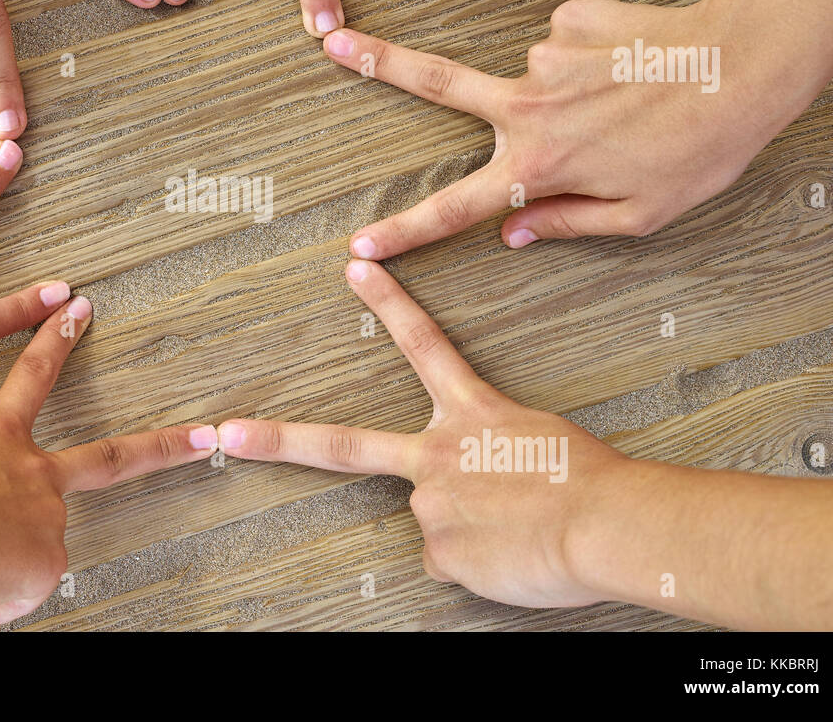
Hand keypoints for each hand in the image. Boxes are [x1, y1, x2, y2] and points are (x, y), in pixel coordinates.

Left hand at [217, 259, 626, 607]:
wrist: (606, 522)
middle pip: (343, 445)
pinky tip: (510, 555)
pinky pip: (452, 562)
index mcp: (471, 413)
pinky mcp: (440, 552)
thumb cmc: (589, 478)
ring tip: (519, 530)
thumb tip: (467, 488)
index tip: (356, 268)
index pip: (424, 344)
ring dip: (472, 532)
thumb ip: (488, 453)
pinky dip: (480, 565)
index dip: (388, 303)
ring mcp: (430, 504)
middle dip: (276, 440)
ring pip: (436, 523)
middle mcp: (436, 454)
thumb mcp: (537, 440)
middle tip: (226, 434)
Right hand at [328, 0, 832, 258]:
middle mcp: (528, 106)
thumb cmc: (698, 149)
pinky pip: (566, 43)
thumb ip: (565, 224)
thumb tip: (513, 235)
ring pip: (534, 78)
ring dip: (566, 89)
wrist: (743, 65)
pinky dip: (589, 57)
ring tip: (626, 97)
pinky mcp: (572, 19)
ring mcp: (546, 56)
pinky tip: (629, 66)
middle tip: (333, 42)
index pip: (455, 208)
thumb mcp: (639, 215)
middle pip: (434, 85)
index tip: (359, 244)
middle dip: (378, 64)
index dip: (403, 231)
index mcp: (539, 164)